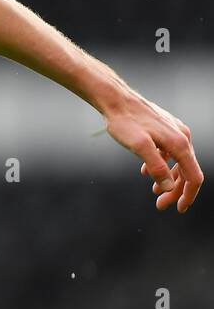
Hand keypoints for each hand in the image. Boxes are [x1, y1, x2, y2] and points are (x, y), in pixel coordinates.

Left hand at [102, 91, 202, 211]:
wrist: (115, 99)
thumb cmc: (124, 122)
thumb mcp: (139, 147)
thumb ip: (156, 167)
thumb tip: (169, 187)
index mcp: (180, 144)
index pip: (193, 176)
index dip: (188, 195)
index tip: (178, 209)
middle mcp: (182, 136)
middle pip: (186, 170)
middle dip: (175, 190)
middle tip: (160, 205)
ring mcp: (174, 131)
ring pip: (177, 161)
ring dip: (168, 178)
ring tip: (154, 191)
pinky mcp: (164, 128)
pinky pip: (169, 151)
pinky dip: (161, 164)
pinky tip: (145, 171)